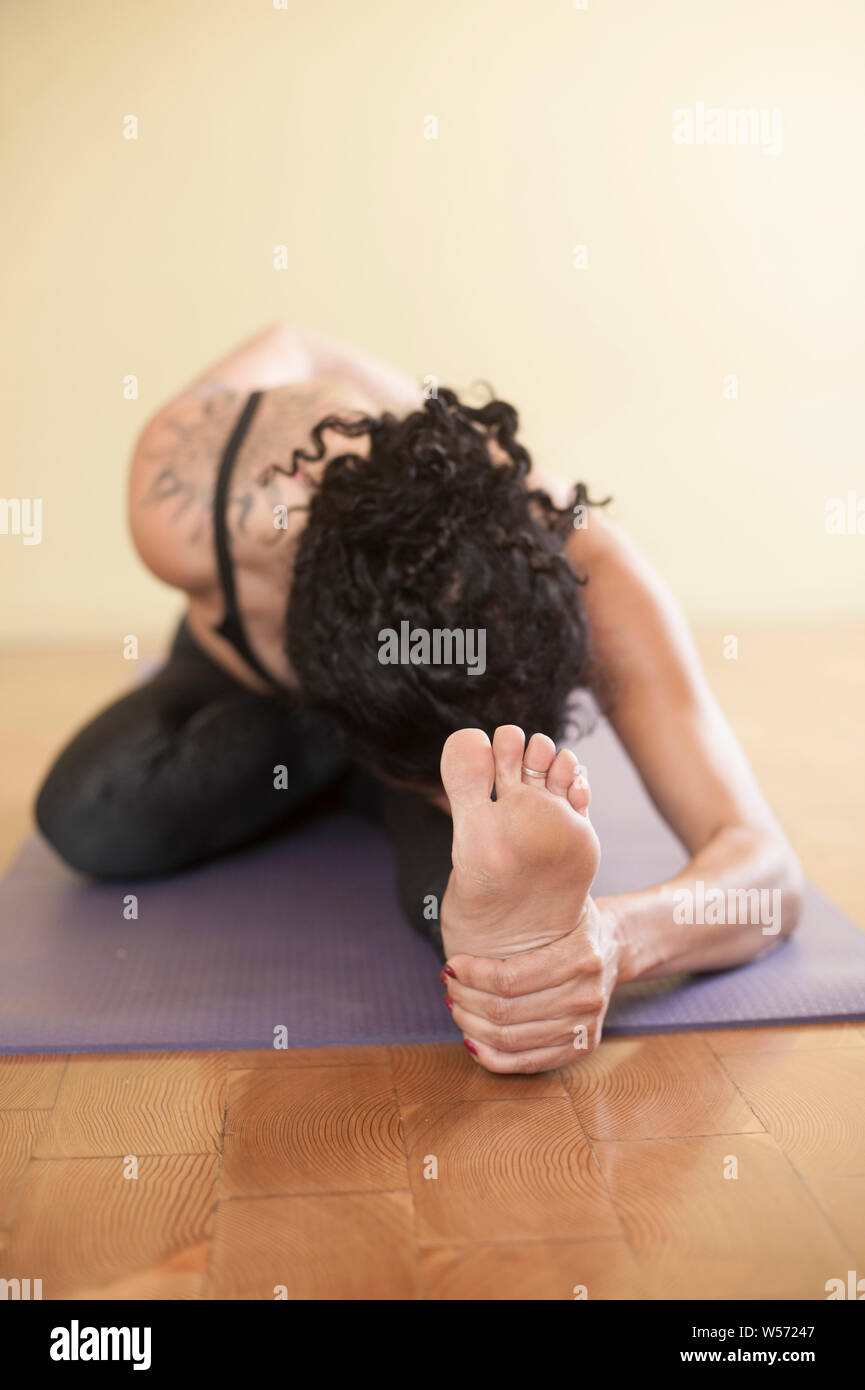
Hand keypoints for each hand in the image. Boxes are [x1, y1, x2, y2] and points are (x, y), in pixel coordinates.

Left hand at [444, 897, 621, 1072]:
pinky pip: (525, 1064)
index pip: (509, 979)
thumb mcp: (560, 906)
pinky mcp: (580, 1048)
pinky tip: (472, 1037)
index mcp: (580, 958)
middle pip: (505, 1012)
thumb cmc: (573, 924)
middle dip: (465, 1000)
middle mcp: (586, 996)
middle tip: (448, 986)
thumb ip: (522, 912)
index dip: (472, 976)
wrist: (616, 947)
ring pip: (510, 1039)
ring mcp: (584, 1026)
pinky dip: (490, 1056)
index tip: (450, 966)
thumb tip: (468, 907)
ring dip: (471, 1025)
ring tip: (455, 1006)